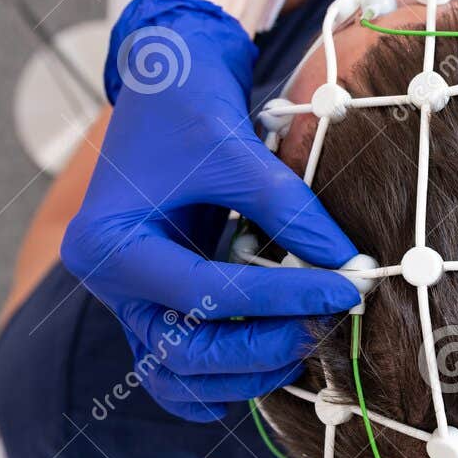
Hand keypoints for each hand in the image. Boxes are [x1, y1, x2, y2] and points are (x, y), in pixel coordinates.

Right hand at [64, 0, 360, 420]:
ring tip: (309, 339)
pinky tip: (275, 359)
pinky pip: (182, 366)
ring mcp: (129, 300)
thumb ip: (289, 209)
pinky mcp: (156, 304)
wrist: (163, 81)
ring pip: (181, 375)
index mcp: (108, 245)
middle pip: (184, 356)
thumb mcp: (236, 148)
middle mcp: (109, 284)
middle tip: (325, 324)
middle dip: (262, 350)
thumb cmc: (186, 105)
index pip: (203, 295)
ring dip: (247, 373)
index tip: (344, 290)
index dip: (279, 300)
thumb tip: (350, 264)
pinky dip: (225, 377)